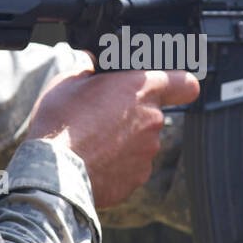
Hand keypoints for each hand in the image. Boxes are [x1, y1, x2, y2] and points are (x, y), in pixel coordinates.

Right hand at [26, 59, 200, 209]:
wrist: (55, 172)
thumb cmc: (62, 122)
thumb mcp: (69, 80)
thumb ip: (89, 69)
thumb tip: (92, 65)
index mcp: (142, 89)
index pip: (186, 84)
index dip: (178, 85)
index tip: (168, 88)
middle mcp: (153, 120)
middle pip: (154, 114)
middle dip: (134, 114)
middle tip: (103, 116)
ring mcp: (148, 152)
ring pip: (142, 142)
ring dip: (124, 140)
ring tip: (93, 142)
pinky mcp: (137, 178)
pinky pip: (132, 166)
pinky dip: (118, 164)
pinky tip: (94, 161)